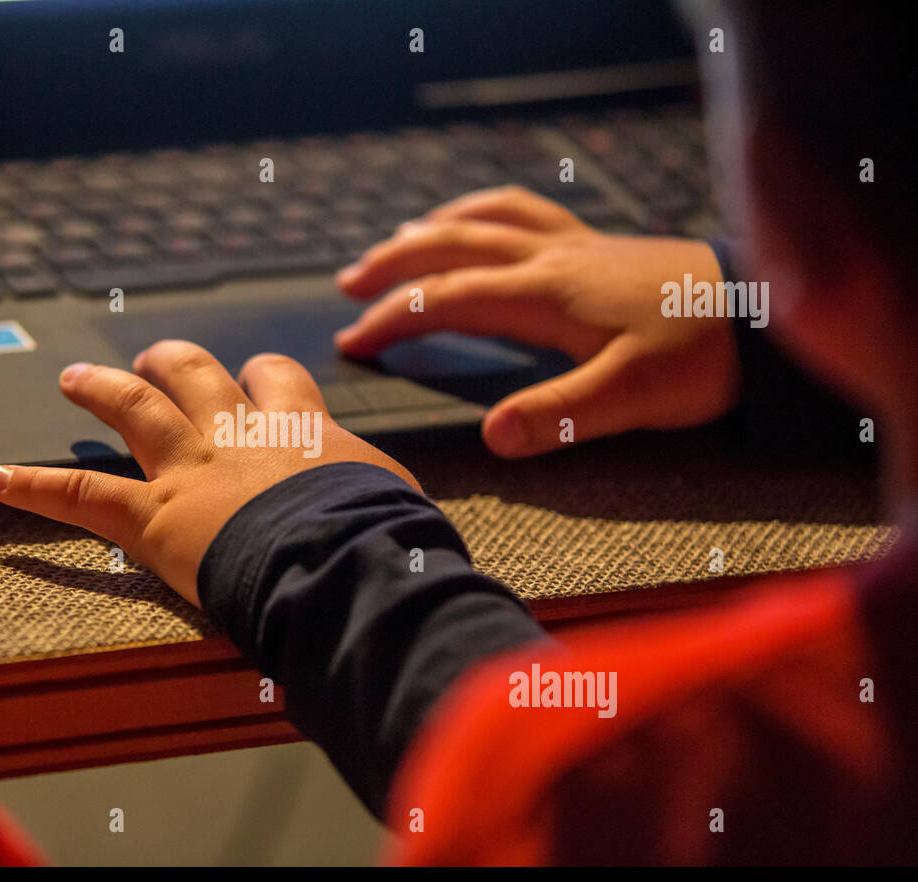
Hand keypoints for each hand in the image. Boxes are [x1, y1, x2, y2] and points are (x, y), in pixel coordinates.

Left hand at [0, 341, 420, 605]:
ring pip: (134, 409)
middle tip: (155, 358)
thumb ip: (380, 499)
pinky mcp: (151, 517)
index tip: (260, 377)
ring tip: (73, 379)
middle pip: (196, 374)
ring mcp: (189, 469)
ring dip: (101, 389)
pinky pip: (82, 494)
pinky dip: (36, 487)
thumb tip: (406, 525)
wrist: (343, 557)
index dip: (264, 375)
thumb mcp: (395, 502)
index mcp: (301, 429)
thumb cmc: (381, 535)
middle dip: (172, 362)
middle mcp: (238, 433)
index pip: (278, 381)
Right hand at [334, 185, 740, 456]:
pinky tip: (483, 225)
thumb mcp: (631, 398)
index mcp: (546, 296)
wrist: (765, 315)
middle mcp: (552, 260)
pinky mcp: (598, 246)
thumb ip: (558, 416)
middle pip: (452, 245)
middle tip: (349, 285)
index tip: (351, 343)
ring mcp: (575, 246)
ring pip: (487, 217)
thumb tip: (491, 435)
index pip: (447, 298)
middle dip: (393, 265)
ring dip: (433, 228)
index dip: (392, 318)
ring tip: (397, 243)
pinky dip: (486, 212)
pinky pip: (526, 212)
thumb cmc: (700, 357)